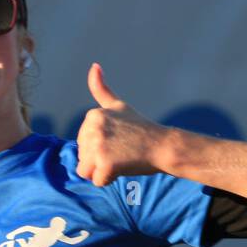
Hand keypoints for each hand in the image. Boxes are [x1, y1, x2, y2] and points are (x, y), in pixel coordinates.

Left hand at [74, 63, 169, 186]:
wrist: (164, 146)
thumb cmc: (142, 129)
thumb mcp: (119, 106)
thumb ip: (102, 90)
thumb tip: (94, 65)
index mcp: (93, 115)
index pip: (82, 144)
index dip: (100, 148)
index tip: (118, 140)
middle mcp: (93, 128)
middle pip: (82, 158)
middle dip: (99, 160)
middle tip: (121, 151)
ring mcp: (98, 145)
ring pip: (85, 171)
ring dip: (102, 171)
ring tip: (121, 159)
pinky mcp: (105, 162)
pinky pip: (97, 181)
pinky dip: (109, 180)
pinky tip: (123, 167)